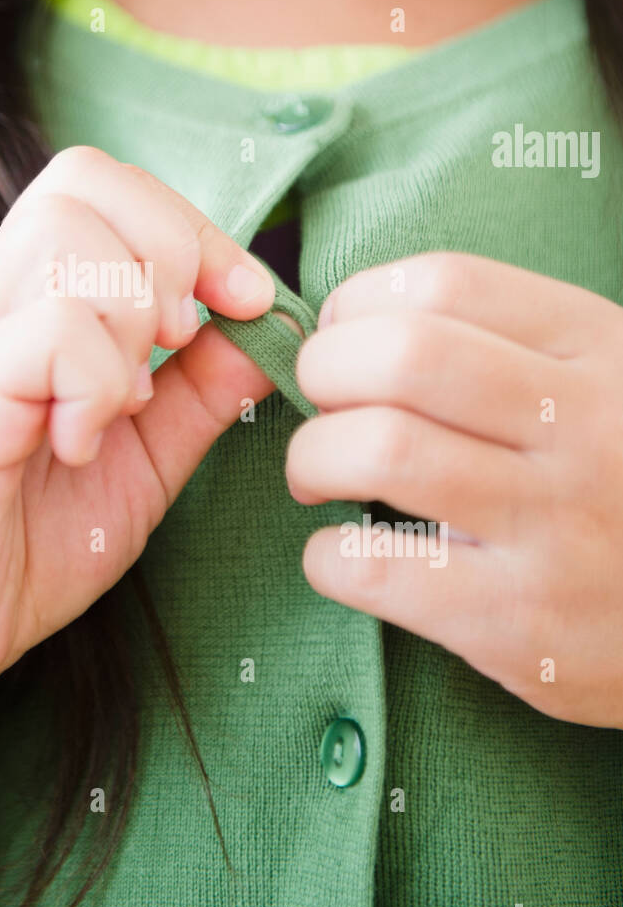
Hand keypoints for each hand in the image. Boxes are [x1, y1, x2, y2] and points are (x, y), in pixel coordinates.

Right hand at [0, 146, 283, 708]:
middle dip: (168, 253)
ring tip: (123, 403)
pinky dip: (97, 384)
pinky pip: (50, 330)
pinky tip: (82, 444)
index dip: (191, 226)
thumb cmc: (21, 546)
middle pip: (82, 180)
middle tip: (174, 350)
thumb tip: (274, 325)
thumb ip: (201, 393)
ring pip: (67, 237)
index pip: (103, 183)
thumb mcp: (143, 462)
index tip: (244, 302)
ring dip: (132, 318)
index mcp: (35, 305)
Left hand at [289, 251, 622, 728]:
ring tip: (316, 476)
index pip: (447, 284)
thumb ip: (511, 347)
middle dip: (323, 370)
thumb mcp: (606, 387)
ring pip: (381, 450)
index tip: (342, 336)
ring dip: (313, 457)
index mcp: (601, 350)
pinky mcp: (523, 621)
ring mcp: (558, 527)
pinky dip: (327, 556)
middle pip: (403, 356)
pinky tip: (339, 556)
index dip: (361, 301)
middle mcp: (586, 428)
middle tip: (320, 404)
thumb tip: (353, 322)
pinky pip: (375, 566)